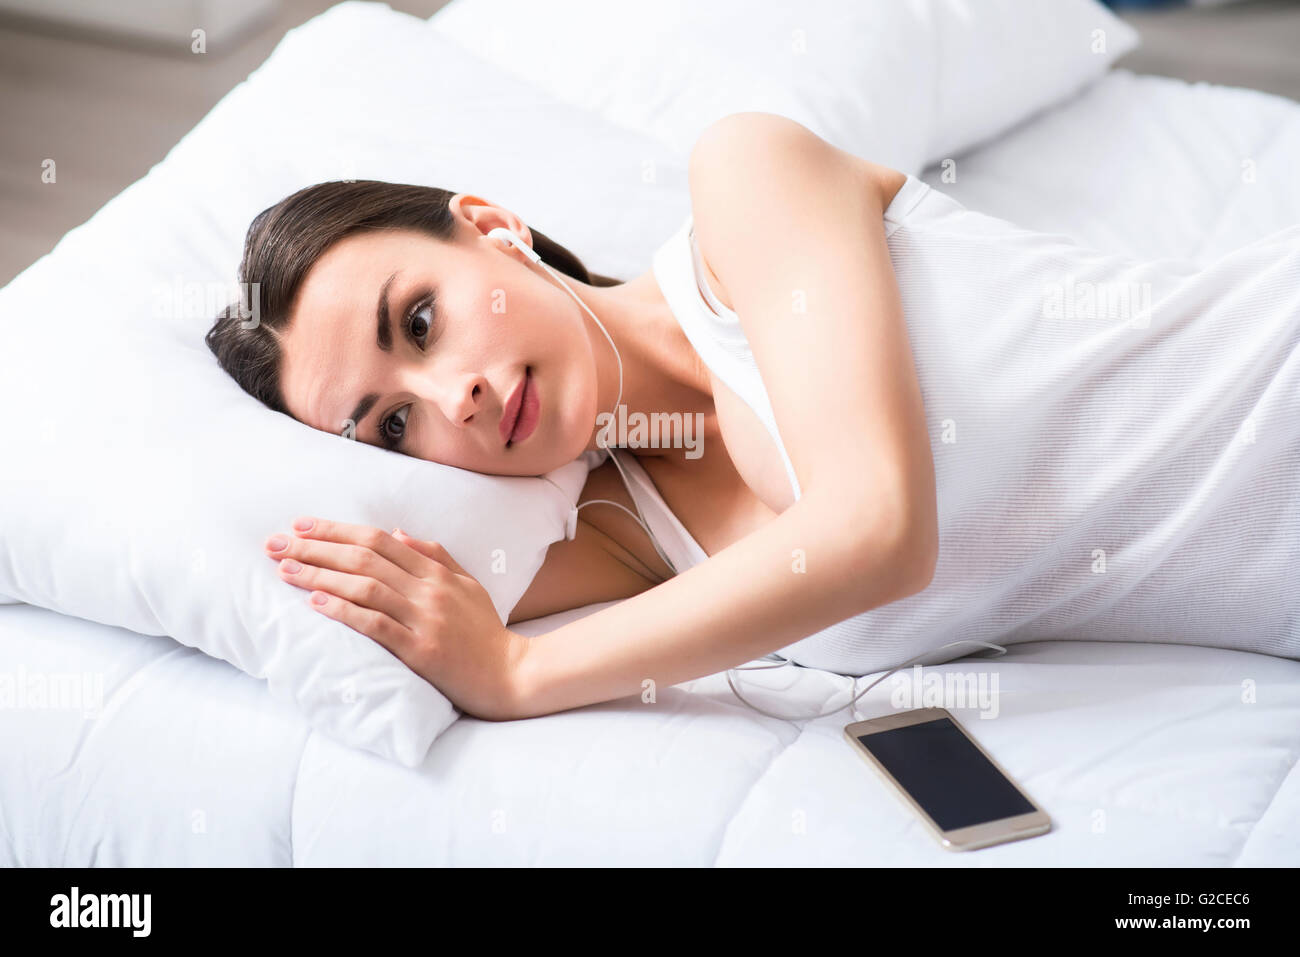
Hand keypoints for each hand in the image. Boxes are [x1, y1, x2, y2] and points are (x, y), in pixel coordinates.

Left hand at [264, 517, 530, 720]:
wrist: (511, 674)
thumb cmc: (486, 632)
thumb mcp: (467, 585)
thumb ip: (434, 556)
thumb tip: (397, 531)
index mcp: (437, 572)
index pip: (378, 540)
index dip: (337, 530)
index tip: (301, 526)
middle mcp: (429, 590)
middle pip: (364, 558)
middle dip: (315, 548)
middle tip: (276, 544)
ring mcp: (425, 619)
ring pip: (364, 587)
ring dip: (320, 576)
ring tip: (285, 571)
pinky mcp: (421, 651)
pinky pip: (376, 626)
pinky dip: (344, 611)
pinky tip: (316, 603)